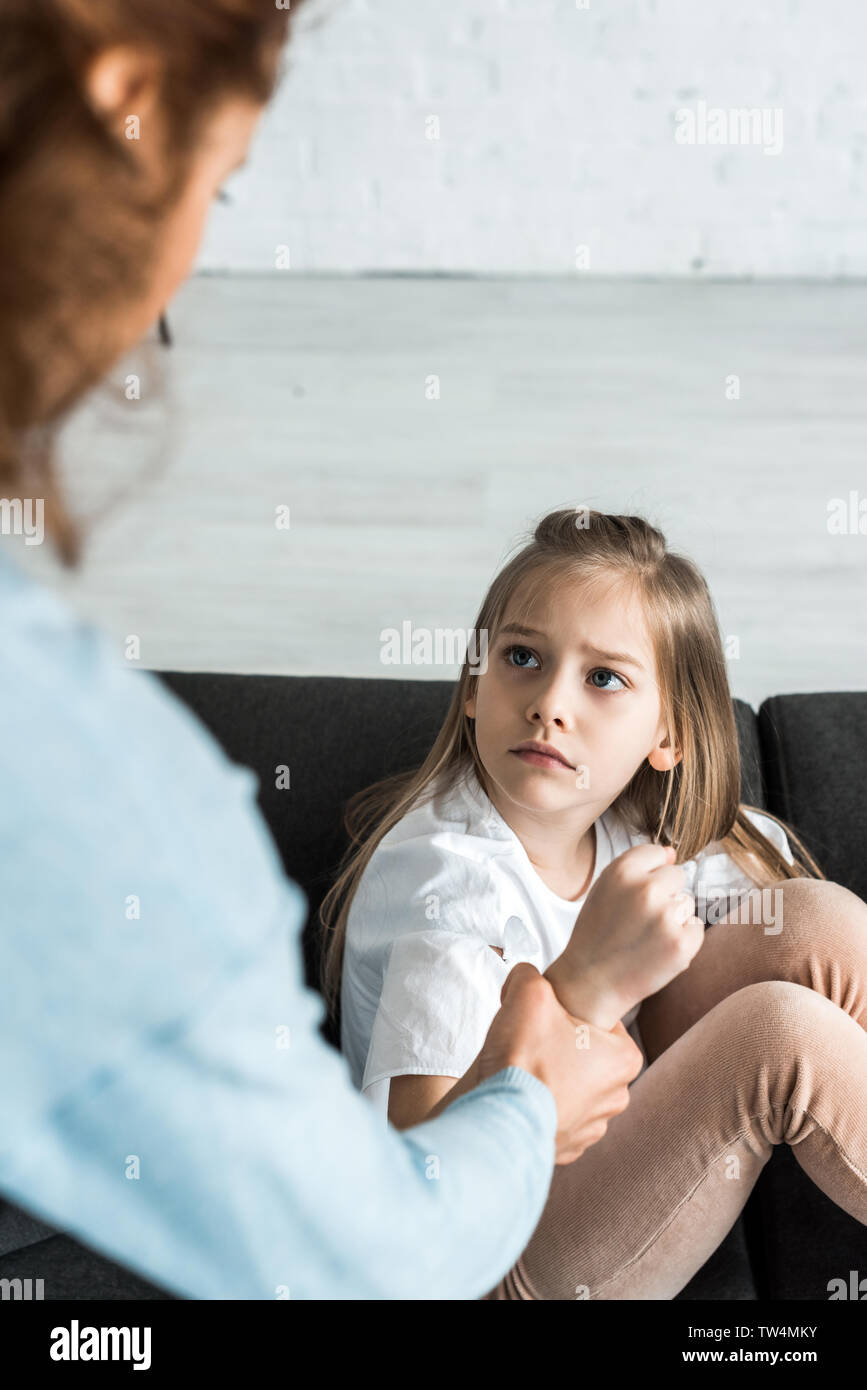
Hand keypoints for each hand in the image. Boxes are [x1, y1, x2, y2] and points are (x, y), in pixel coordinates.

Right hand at [476, 962, 642, 1164]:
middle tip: (533, 1042)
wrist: (499, 1120)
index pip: (602, 1023)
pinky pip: (556, 1118)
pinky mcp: (567, 1150)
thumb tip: (525, 976)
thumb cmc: (525, 1058)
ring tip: (523, 1072)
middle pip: (587, 1057)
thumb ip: (531, 974)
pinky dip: (540, 1108)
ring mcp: (591, 1129)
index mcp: (624, 1060)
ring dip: (552, 1081)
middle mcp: (617, 1098)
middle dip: (562, 1048)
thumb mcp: (529, 993)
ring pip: (572, 1089)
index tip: (548, 1019)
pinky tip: (520, 1098)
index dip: (570, 1015)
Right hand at [544, 842, 703, 1029]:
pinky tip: (658, 950)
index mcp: (622, 871)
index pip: (658, 854)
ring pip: (687, 903)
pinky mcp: (682, 944)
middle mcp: (646, 889)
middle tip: (640, 919)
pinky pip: (696, 927)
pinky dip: (683, 939)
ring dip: (675, 917)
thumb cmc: (597, 933)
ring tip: (646, 937)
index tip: (634, 895)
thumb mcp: (604, 889)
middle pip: (678, 876)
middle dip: (665, 894)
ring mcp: (666, 917)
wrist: (591, 982)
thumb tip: (673, 852)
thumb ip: (636, 866)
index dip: (648, 876)